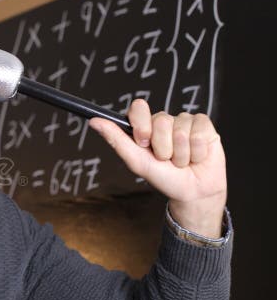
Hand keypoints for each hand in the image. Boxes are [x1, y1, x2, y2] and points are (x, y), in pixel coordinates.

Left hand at [89, 99, 226, 237]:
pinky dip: (196, 151)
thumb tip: (94, 121)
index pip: (138, 108)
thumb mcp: (136, 162)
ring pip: (181, 129)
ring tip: (182, 161)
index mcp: (144, 126)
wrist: (193, 192)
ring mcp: (184, 121)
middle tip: (166, 159)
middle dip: (163, 147)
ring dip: (181, 153)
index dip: (142, 125)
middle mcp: (163, 121)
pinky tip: (196, 156)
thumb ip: (116, 140)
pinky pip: (199, 131)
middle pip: (161, 120)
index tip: (143, 142)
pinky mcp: (204, 125)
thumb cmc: (164, 177)